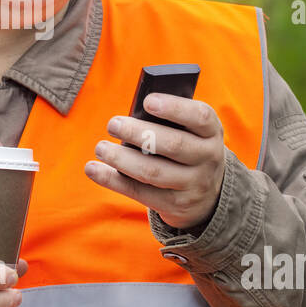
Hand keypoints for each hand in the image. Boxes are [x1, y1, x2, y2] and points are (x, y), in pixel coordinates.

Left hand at [84, 93, 225, 230]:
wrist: (209, 195)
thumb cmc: (188, 148)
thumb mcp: (190, 132)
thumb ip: (170, 121)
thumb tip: (132, 115)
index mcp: (212, 132)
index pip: (200, 116)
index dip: (174, 107)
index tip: (147, 101)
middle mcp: (208, 159)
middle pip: (173, 145)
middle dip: (139, 133)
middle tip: (112, 124)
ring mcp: (194, 185)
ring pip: (154, 172)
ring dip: (122, 159)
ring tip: (101, 148)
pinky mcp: (175, 206)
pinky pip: (140, 193)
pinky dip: (113, 180)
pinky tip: (93, 169)